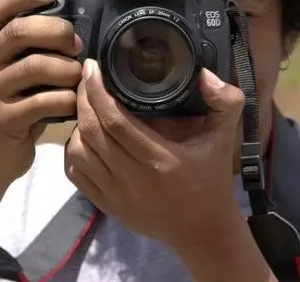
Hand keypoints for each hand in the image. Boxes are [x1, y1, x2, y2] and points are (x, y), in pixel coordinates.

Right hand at [0, 0, 82, 187]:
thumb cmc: (11, 109)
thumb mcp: (14, 77)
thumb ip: (33, 54)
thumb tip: (72, 28)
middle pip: (20, 32)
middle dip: (58, 33)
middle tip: (76, 46)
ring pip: (36, 66)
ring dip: (67, 70)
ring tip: (77, 79)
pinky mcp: (2, 121)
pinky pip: (44, 102)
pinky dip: (67, 100)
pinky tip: (73, 104)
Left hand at [65, 59, 244, 247]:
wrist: (203, 230)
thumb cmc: (212, 180)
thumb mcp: (225, 139)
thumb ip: (226, 102)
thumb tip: (204, 74)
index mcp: (159, 158)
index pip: (115, 119)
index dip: (99, 91)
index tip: (93, 68)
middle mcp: (132, 178)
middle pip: (92, 131)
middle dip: (84, 99)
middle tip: (87, 78)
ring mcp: (116, 195)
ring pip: (79, 152)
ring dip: (77, 124)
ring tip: (88, 106)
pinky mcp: (107, 206)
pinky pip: (77, 174)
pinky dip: (74, 151)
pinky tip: (83, 138)